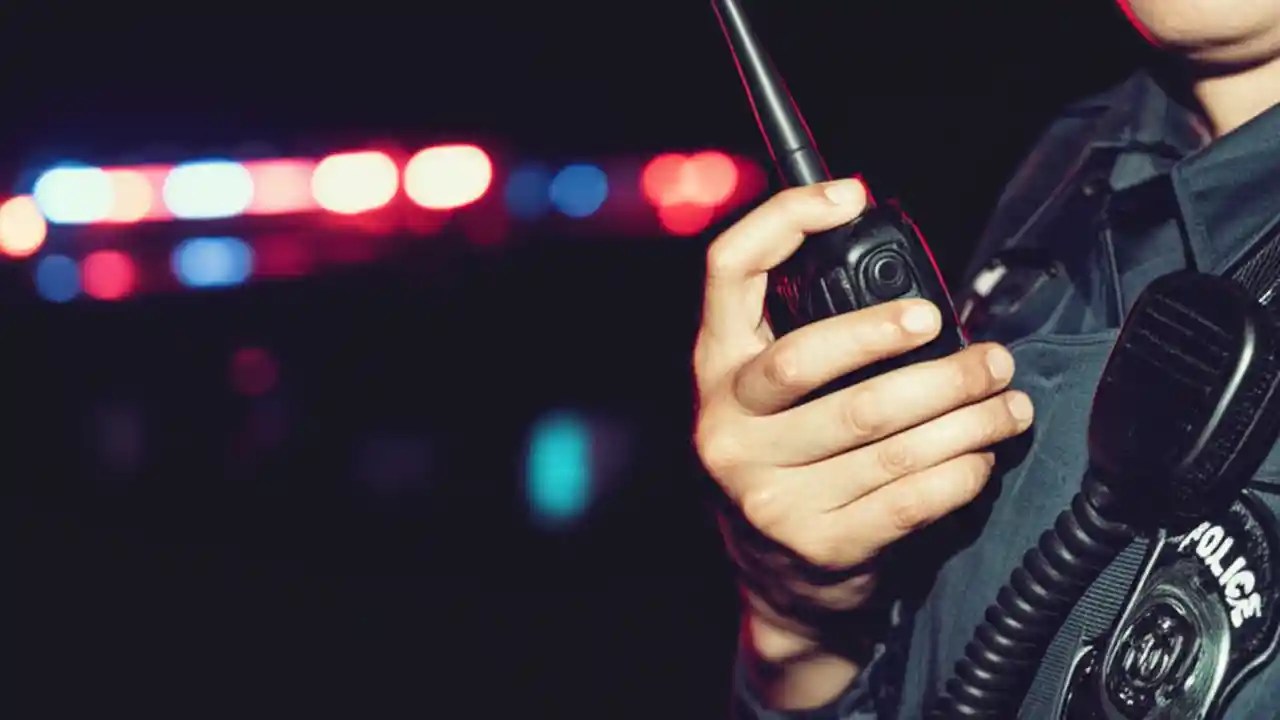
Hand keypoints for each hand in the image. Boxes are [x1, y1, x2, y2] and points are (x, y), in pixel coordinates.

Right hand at [693, 179, 1033, 704]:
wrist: (780, 579)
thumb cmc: (792, 460)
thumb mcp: (773, 396)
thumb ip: (806, 335)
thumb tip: (905, 279)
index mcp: (716, 369)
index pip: (727, 271)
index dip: (783, 220)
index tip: (850, 198)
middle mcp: (727, 426)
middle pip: (809, 359)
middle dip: (898, 335)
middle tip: (968, 339)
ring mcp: (765, 491)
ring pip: (878, 432)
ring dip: (963, 408)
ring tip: (1006, 395)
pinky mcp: (817, 542)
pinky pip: (907, 496)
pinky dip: (960, 469)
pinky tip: (983, 454)